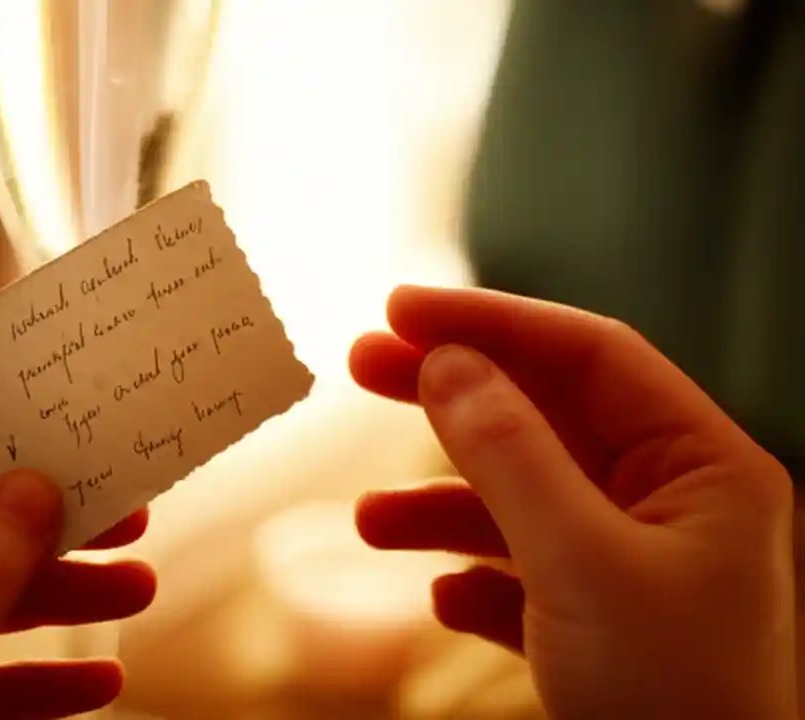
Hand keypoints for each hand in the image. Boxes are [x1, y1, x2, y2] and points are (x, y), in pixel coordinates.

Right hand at [350, 286, 796, 718]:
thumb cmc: (671, 703)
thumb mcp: (581, 564)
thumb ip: (510, 456)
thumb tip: (445, 365)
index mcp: (702, 469)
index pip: (591, 355)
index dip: (493, 321)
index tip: (400, 310)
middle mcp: (670, 506)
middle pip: (546, 418)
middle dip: (451, 399)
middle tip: (360, 366)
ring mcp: (632, 567)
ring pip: (521, 502)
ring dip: (441, 508)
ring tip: (368, 523)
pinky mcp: (597, 627)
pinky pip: (521, 576)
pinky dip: (473, 581)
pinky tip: (444, 600)